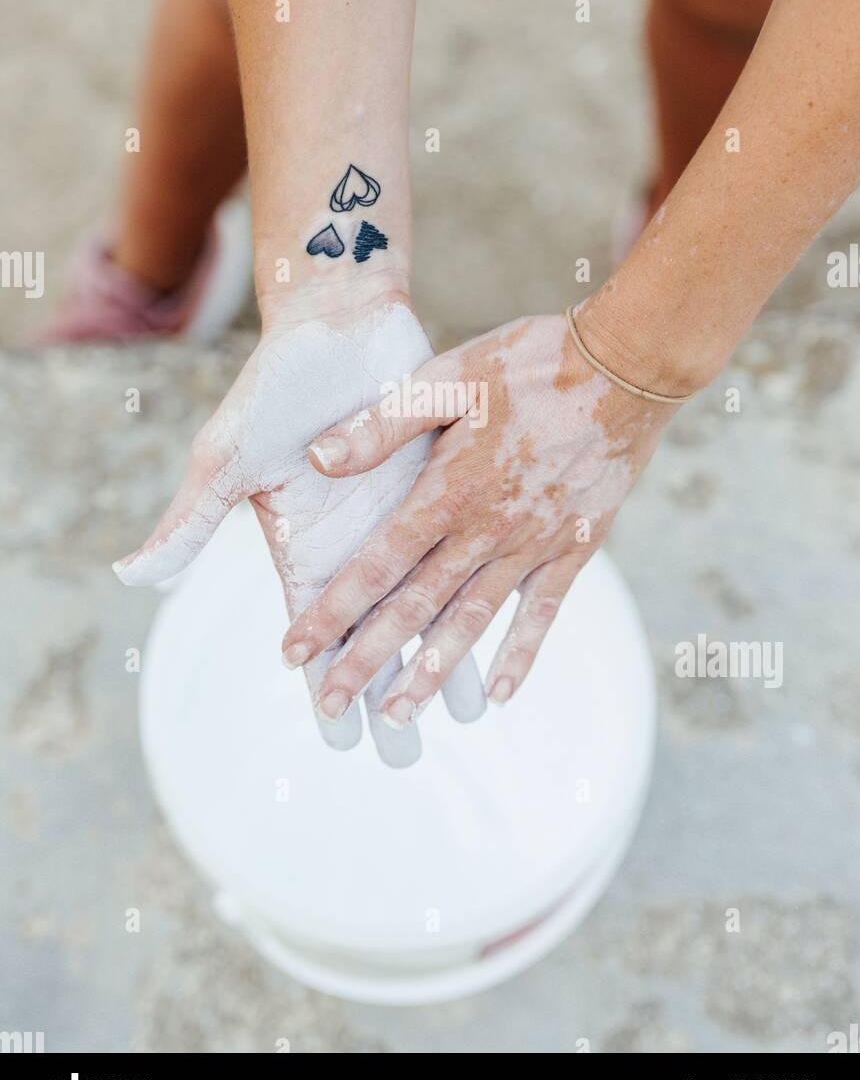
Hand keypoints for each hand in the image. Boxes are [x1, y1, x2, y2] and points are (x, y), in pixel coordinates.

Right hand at [112, 296, 484, 766]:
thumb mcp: (231, 452)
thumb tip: (132, 574)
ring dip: (443, 656)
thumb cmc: (279, 384)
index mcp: (307, 547)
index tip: (340, 737)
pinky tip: (507, 626)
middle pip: (376, 635)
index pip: (317, 631)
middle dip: (387, 690)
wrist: (341, 322)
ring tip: (468, 714)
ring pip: (428, 606)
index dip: (327, 682)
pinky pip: (470, 554)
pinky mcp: (447, 489)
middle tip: (405, 757)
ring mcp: (406, 521)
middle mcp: (359, 545)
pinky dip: (484, 589)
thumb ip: (193, 517)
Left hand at [282, 311, 677, 724]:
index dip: (332, 610)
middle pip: (415, 608)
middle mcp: (486, 530)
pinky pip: (543, 613)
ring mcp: (533, 544)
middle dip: (366, 660)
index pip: (376, 565)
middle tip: (330, 706)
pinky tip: (500, 696)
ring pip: (472, 622)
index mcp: (448, 491)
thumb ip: (382, 423)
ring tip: (398, 717)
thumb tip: (319, 458)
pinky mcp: (575, 548)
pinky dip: (521, 655)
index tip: (293, 652)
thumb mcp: (447, 376)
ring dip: (433, 673)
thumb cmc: (531, 363)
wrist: (626, 366)